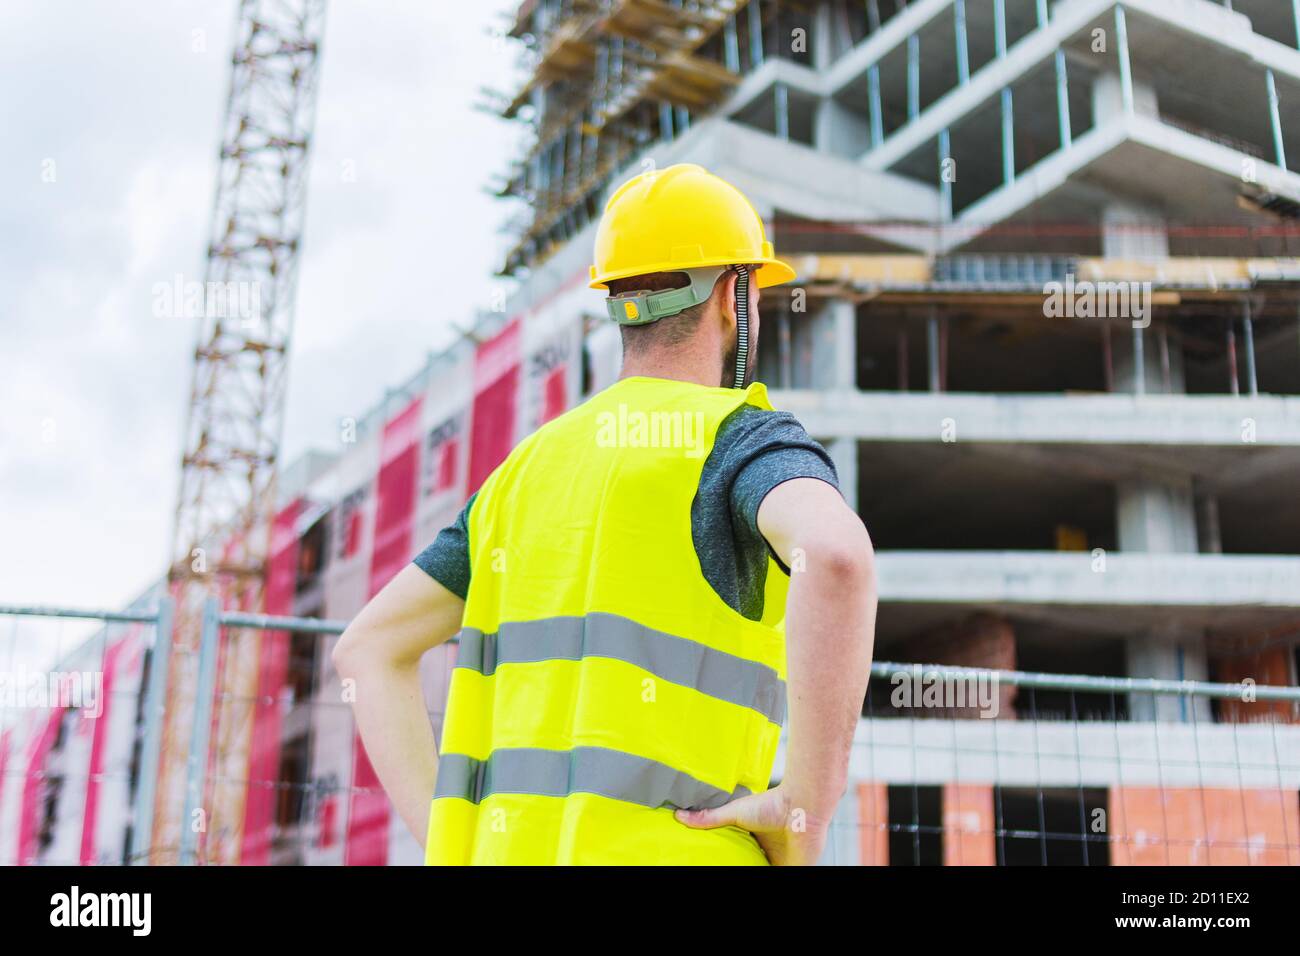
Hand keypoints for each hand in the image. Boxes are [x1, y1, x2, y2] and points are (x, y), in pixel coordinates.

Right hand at [674, 785, 828, 865]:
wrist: (801, 809)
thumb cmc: (774, 805)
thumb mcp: (735, 812)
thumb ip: (709, 817)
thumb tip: (679, 815)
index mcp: (758, 840)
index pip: (742, 856)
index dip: (731, 860)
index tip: (714, 861)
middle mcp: (770, 853)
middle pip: (751, 864)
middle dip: (740, 866)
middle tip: (724, 868)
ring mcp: (782, 864)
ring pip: (764, 870)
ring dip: (754, 870)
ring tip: (736, 872)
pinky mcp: (794, 871)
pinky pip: (781, 878)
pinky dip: (769, 878)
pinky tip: (762, 876)